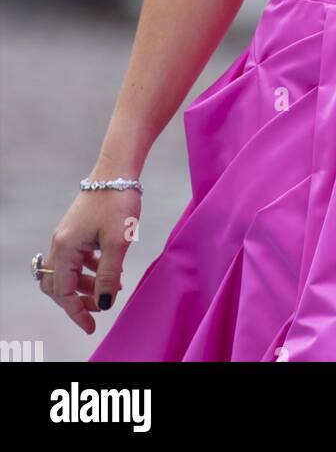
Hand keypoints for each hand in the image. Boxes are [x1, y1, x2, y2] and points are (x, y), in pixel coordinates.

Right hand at [37, 186, 140, 333]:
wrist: (118, 169)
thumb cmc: (118, 202)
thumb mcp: (117, 242)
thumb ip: (109, 275)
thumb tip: (104, 303)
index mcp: (65, 248)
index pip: (63, 292)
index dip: (76, 312)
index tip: (92, 326)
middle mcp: (60, 242)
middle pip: (57, 285)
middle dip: (77, 300)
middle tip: (101, 306)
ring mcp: (67, 235)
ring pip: (67, 272)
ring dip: (85, 284)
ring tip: (113, 287)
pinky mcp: (76, 229)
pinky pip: (76, 258)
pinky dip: (88, 269)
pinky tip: (108, 268)